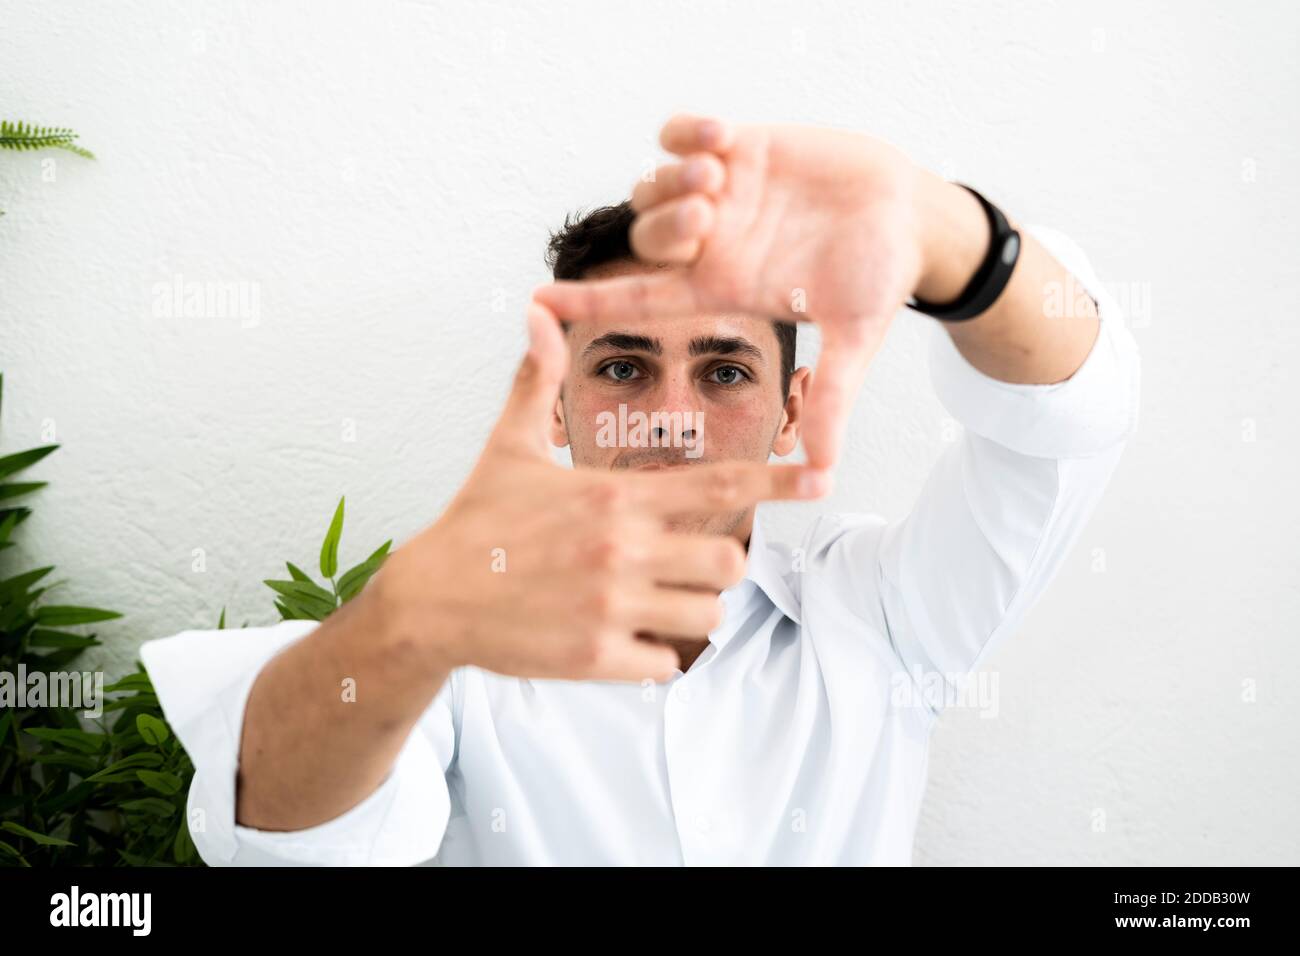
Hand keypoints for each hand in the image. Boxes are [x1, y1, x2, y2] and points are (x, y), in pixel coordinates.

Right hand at [371, 303, 828, 682]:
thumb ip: (534, 382)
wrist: (430, 600)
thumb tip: (534, 314)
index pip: (717, 482)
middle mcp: (623, 549)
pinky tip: (622, 638)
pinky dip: (656, 655)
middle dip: (719, 563)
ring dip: (691, 611)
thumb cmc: (475, 520)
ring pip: (707, 616)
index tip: (823, 476)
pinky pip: (667, 664)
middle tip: (686, 563)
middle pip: (730, 560)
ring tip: (651, 602)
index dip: (778, 479)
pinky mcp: (596, 657)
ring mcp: (612, 606)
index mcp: (614, 496)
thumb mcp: (507, 447)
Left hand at [533, 115, 932, 469]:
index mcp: (723, 288)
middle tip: (709, 215)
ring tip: (720, 177)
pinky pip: (684, 134)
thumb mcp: (855, 336)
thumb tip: (825, 469)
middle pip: (643, 236)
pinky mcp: (742, 147)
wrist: (911, 217)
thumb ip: (834, 395)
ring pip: (655, 184)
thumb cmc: (881, 277)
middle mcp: (712, 243)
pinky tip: (718, 136)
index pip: (639, 297)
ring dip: (674, 179)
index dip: (586, 301)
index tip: (535, 302)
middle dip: (663, 224)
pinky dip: (687, 130)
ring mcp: (723, 194)